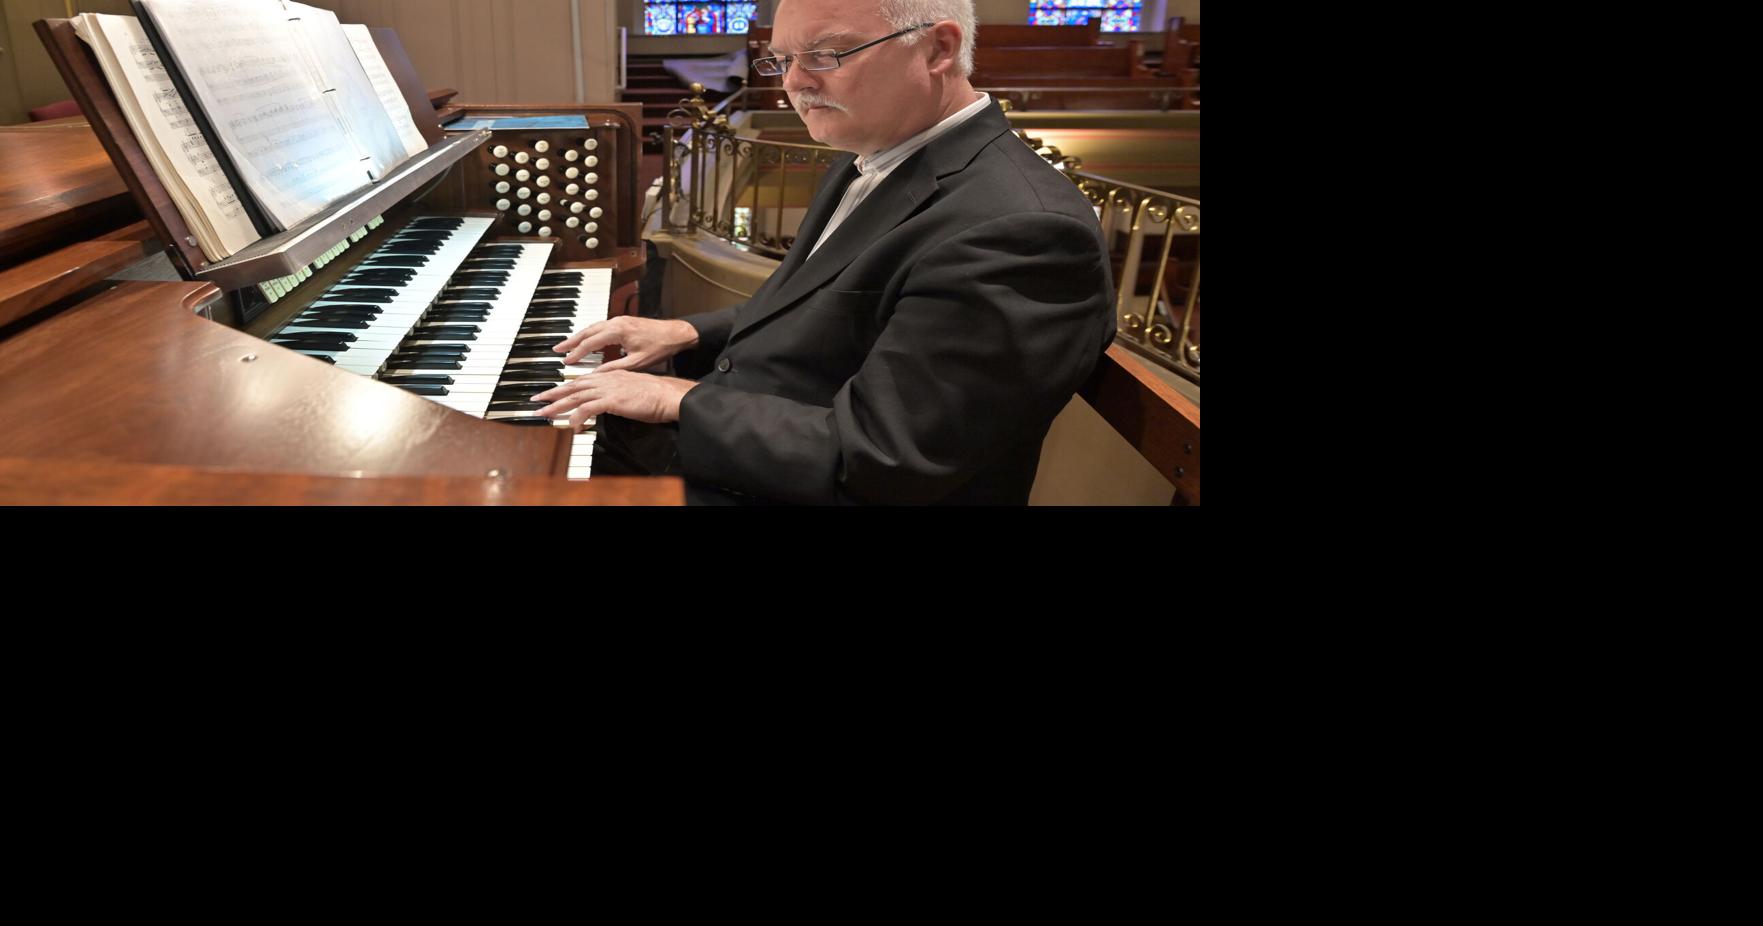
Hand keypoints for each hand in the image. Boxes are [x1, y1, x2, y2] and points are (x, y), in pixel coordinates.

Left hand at [533, 371, 698, 429]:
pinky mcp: (612, 400)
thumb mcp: (631, 392)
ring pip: (575, 396)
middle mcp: (606, 379)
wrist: (668, 395)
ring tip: (545, 413)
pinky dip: (578, 418)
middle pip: (573, 386)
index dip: (564, 387)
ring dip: (558, 406)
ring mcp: (608, 389)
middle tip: (537, 400)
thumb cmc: (655, 396)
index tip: (551, 393)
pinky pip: (588, 409)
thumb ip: (617, 395)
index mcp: (610, 376)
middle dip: (552, 393)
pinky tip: (573, 427)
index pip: (581, 381)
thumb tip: (607, 404)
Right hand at [554, 316, 699, 369]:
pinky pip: (601, 327)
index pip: (590, 343)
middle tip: (556, 349)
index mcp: (617, 331)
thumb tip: (596, 376)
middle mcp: (616, 323)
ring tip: (566, 345)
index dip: (577, 353)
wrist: (677, 334)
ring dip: (579, 336)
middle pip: (587, 332)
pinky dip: (590, 334)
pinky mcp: (623, 322)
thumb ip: (614, 368)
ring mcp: (619, 320)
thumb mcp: (636, 363)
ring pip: (593, 327)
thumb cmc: (660, 347)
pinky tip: (586, 341)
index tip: (566, 362)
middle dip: (570, 341)